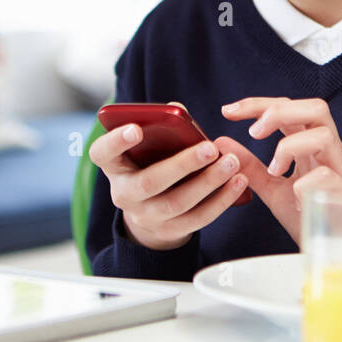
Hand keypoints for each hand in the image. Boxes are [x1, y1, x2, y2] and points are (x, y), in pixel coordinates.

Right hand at [89, 100, 248, 250]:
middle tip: (210, 148)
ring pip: (177, 203)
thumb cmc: (154, 164)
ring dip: (208, 182)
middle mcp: (124, 194)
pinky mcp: (171, 231)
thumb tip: (177, 110)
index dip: (116, 142)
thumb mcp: (150, 147)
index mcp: (114, 167)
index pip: (102, 154)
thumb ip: (161, 127)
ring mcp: (146, 216)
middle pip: (149, 182)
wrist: (152, 213)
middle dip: (182, 165)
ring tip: (232, 162)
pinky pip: (198, 218)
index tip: (136, 129)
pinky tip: (239, 181)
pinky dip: (221, 200)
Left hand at [218, 96, 341, 244]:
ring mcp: (340, 168)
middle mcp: (329, 150)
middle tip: (253, 132)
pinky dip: (303, 184)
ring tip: (275, 169)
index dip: (259, 104)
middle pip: (317, 107)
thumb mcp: (272, 187)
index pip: (290, 108)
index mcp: (311, 144)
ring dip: (290, 147)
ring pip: (324, 135)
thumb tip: (221, 143)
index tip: (228, 111)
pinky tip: (294, 198)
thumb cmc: (307, 215)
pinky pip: (326, 176)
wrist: (332, 246)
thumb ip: (250, 166)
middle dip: (280, 112)